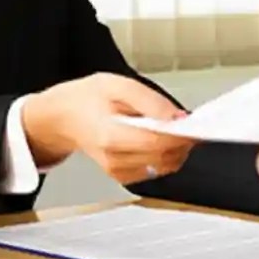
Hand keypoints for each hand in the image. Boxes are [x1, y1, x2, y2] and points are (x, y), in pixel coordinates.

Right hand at [22, 73, 196, 184]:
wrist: (61, 117)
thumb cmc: (86, 98)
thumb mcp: (118, 84)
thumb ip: (150, 101)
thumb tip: (177, 116)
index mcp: (111, 136)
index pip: (158, 141)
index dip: (182, 134)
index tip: (196, 123)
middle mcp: (114, 158)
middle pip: (164, 157)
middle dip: (183, 141)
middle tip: (189, 122)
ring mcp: (117, 170)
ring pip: (164, 166)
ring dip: (177, 149)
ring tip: (173, 127)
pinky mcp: (122, 175)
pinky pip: (155, 170)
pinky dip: (165, 155)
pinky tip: (161, 138)